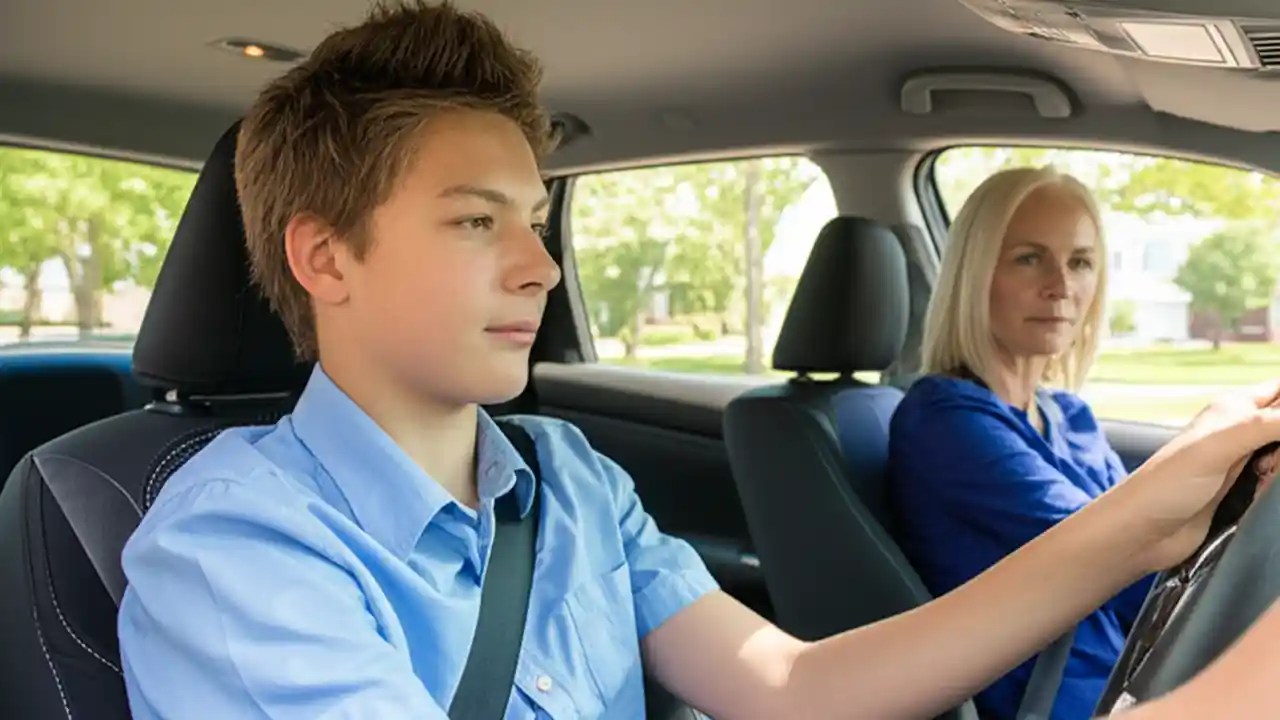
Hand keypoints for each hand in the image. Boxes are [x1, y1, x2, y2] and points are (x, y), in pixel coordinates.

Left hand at [1121, 379, 1279, 570]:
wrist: (1141, 533)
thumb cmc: (1167, 483)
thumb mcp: (1220, 444)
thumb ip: (1267, 425)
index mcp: (1234, 408)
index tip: (1276, 437)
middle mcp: (1242, 432)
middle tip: (1263, 466)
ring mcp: (1244, 465)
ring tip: (1259, 479)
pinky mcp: (1245, 496)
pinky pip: (1275, 487)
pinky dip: (1275, 492)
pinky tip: (1261, 497)